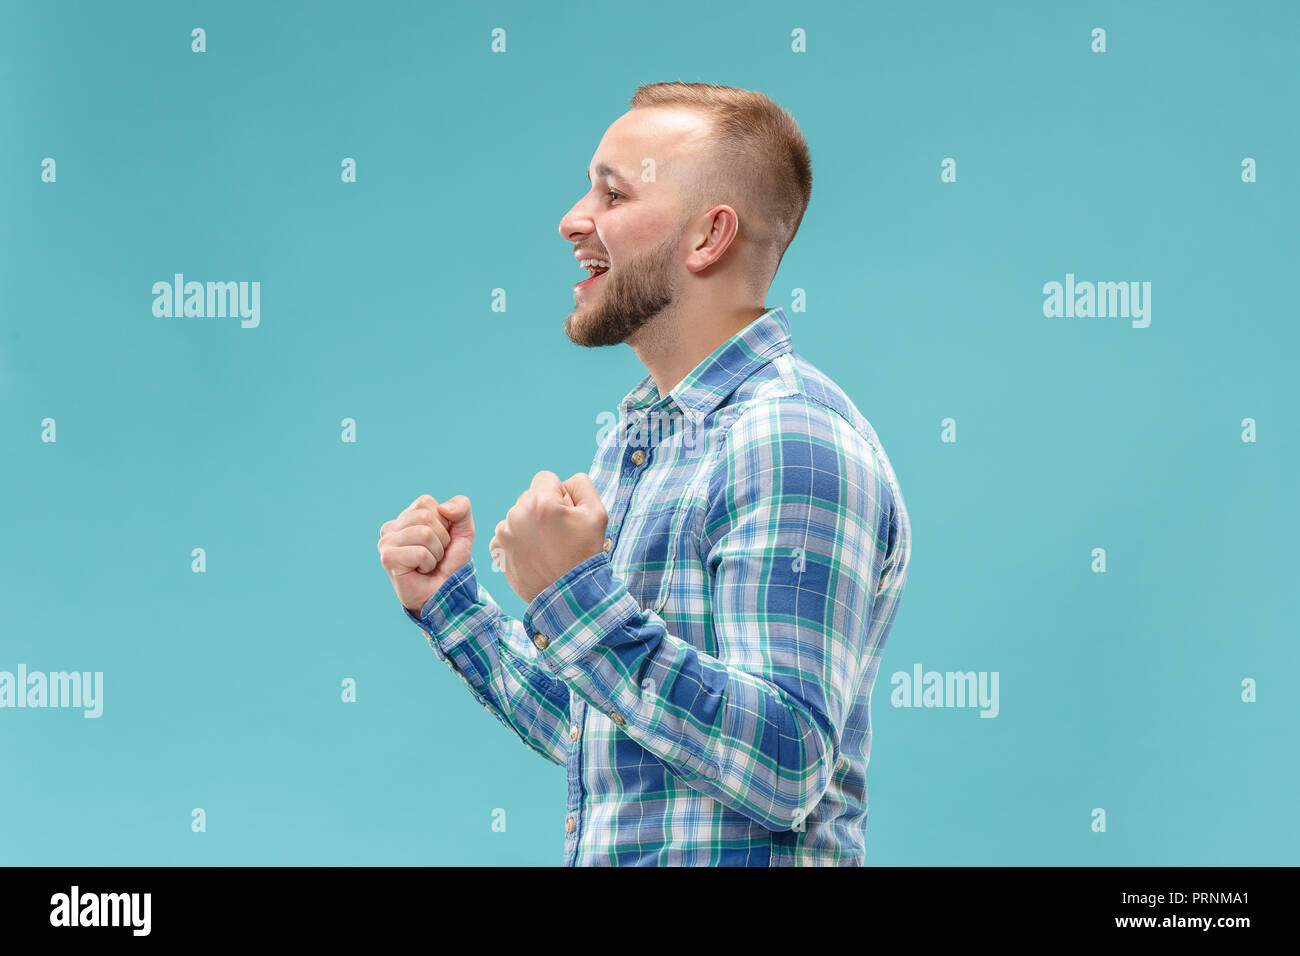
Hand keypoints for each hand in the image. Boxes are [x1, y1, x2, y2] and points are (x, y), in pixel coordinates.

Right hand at [378, 493, 475, 613]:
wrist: (445, 593)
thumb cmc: (450, 563)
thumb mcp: (464, 532)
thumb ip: (461, 509)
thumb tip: (444, 507)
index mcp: (406, 517)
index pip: (426, 502)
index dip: (442, 522)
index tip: (440, 540)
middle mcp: (391, 527)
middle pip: (425, 516)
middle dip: (441, 538)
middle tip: (435, 555)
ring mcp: (386, 542)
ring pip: (424, 533)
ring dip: (435, 553)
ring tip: (428, 564)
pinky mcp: (387, 558)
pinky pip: (419, 552)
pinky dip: (428, 563)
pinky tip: (420, 571)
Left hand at [489, 471, 606, 604]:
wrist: (569, 595)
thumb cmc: (585, 555)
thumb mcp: (597, 513)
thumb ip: (581, 485)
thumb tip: (564, 483)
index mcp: (541, 502)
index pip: (546, 478)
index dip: (559, 495)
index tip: (565, 515)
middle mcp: (517, 514)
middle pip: (530, 496)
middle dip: (543, 509)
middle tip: (558, 534)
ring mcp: (504, 533)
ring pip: (518, 515)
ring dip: (530, 524)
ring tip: (546, 547)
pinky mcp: (498, 549)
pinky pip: (507, 533)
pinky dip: (518, 540)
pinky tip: (533, 554)